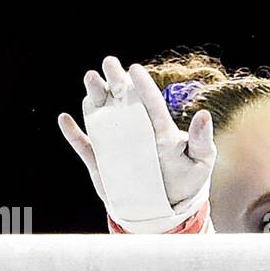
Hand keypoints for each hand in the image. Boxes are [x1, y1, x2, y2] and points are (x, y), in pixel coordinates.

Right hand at [58, 56, 216, 233]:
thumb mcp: (200, 161)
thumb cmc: (186, 180)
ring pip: (101, 115)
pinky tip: (65, 120)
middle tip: (109, 62)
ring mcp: (116, 143)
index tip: (134, 69)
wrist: (165, 208)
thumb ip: (201, 140)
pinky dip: (74, 134)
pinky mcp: (101, 162)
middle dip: (115, 79)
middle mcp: (136, 129)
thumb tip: (205, 115)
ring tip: (91, 79)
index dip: (143, 87)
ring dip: (94, 97)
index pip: (151, 103)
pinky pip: (85, 146)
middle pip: (122, 100)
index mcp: (160, 128)